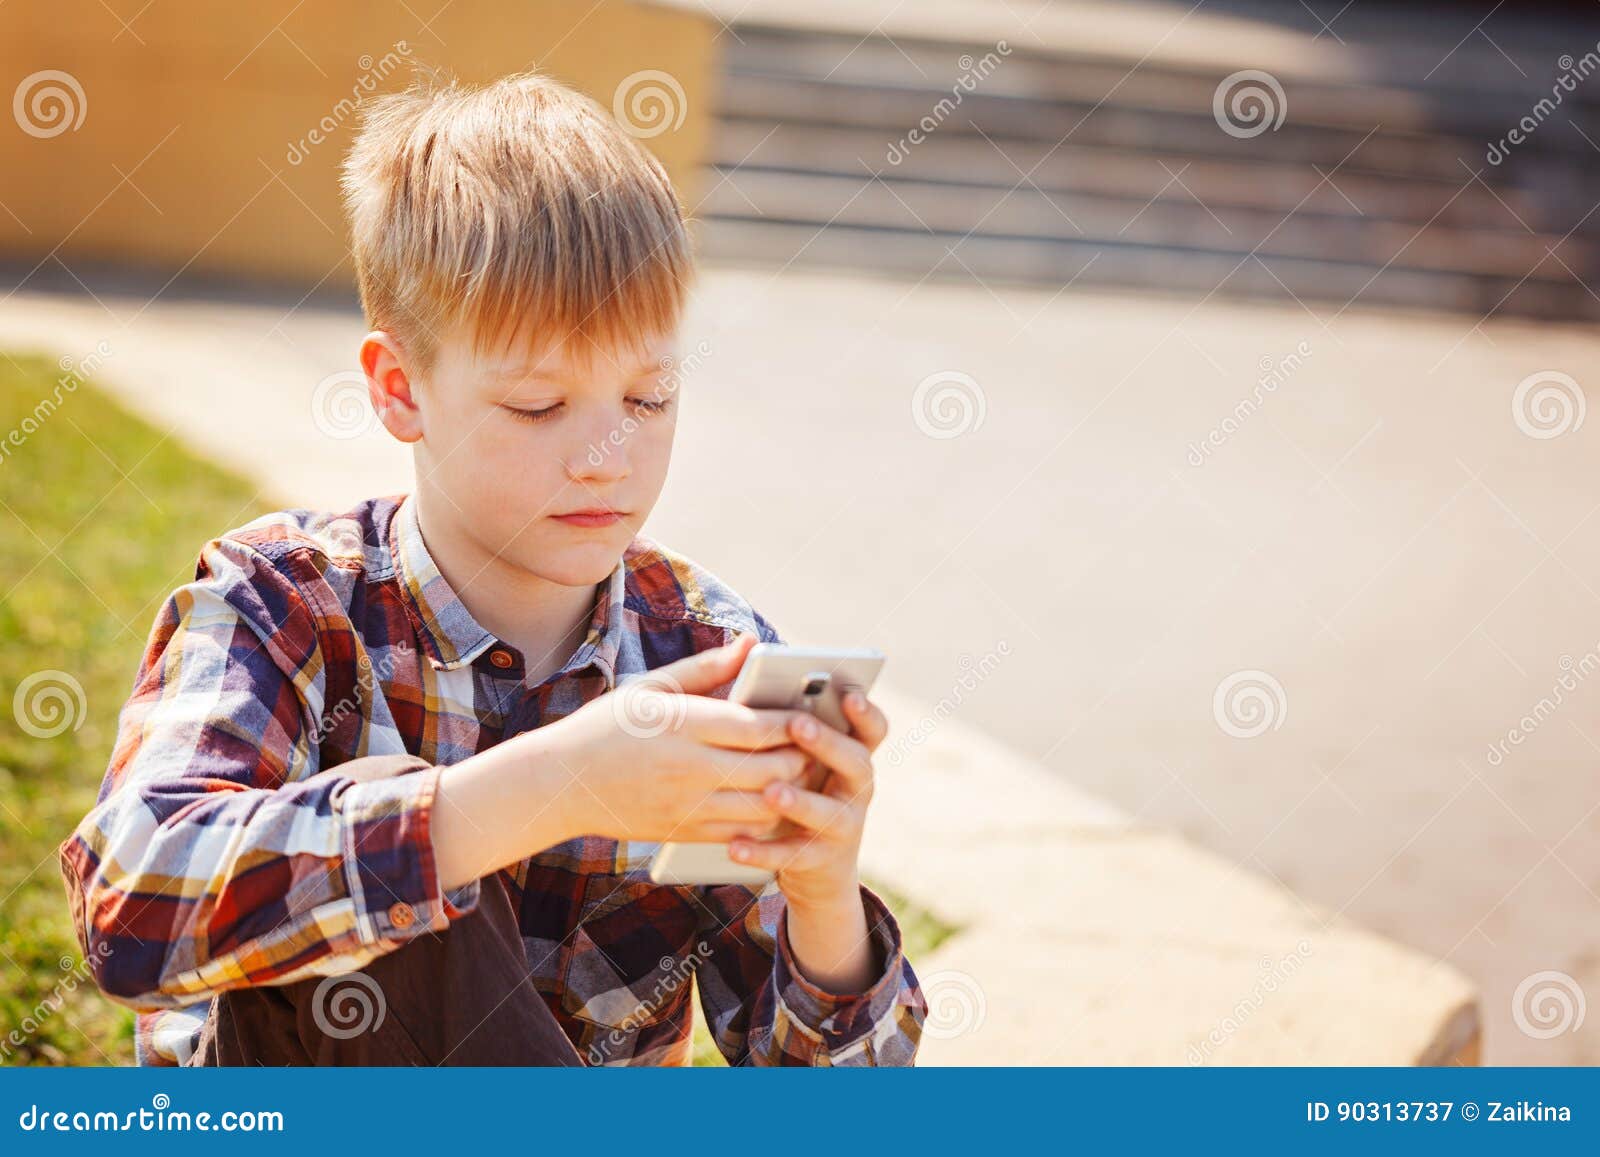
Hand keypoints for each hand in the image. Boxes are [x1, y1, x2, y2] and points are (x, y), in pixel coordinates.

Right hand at [536, 632, 814, 843]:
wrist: (562, 783)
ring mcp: (687, 805)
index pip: (756, 727)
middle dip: (801, 757)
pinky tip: (772, 801)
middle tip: (815, 744)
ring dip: (789, 790)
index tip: (809, 714)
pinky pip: (741, 832)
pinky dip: (765, 819)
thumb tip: (751, 643)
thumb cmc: (609, 725)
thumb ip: (709, 667)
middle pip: (769, 768)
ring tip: (800, 771)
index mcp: (683, 724)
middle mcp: (689, 768)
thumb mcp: (655, 686)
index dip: (792, 723)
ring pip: (762, 806)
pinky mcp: (684, 831)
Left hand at [727, 689, 887, 911]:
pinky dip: (763, 851)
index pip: (873, 730)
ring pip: (828, 812)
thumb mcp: (801, 758)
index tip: (849, 696)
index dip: (866, 713)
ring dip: (800, 801)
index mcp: (852, 756)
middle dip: (828, 743)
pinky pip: (792, 855)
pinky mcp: (821, 859)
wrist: (816, 866)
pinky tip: (736, 846)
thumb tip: (751, 671)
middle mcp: (857, 789)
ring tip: (772, 792)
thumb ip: (785, 723)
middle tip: (799, 726)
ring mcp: (844, 825)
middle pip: (857, 762)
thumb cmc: (798, 788)